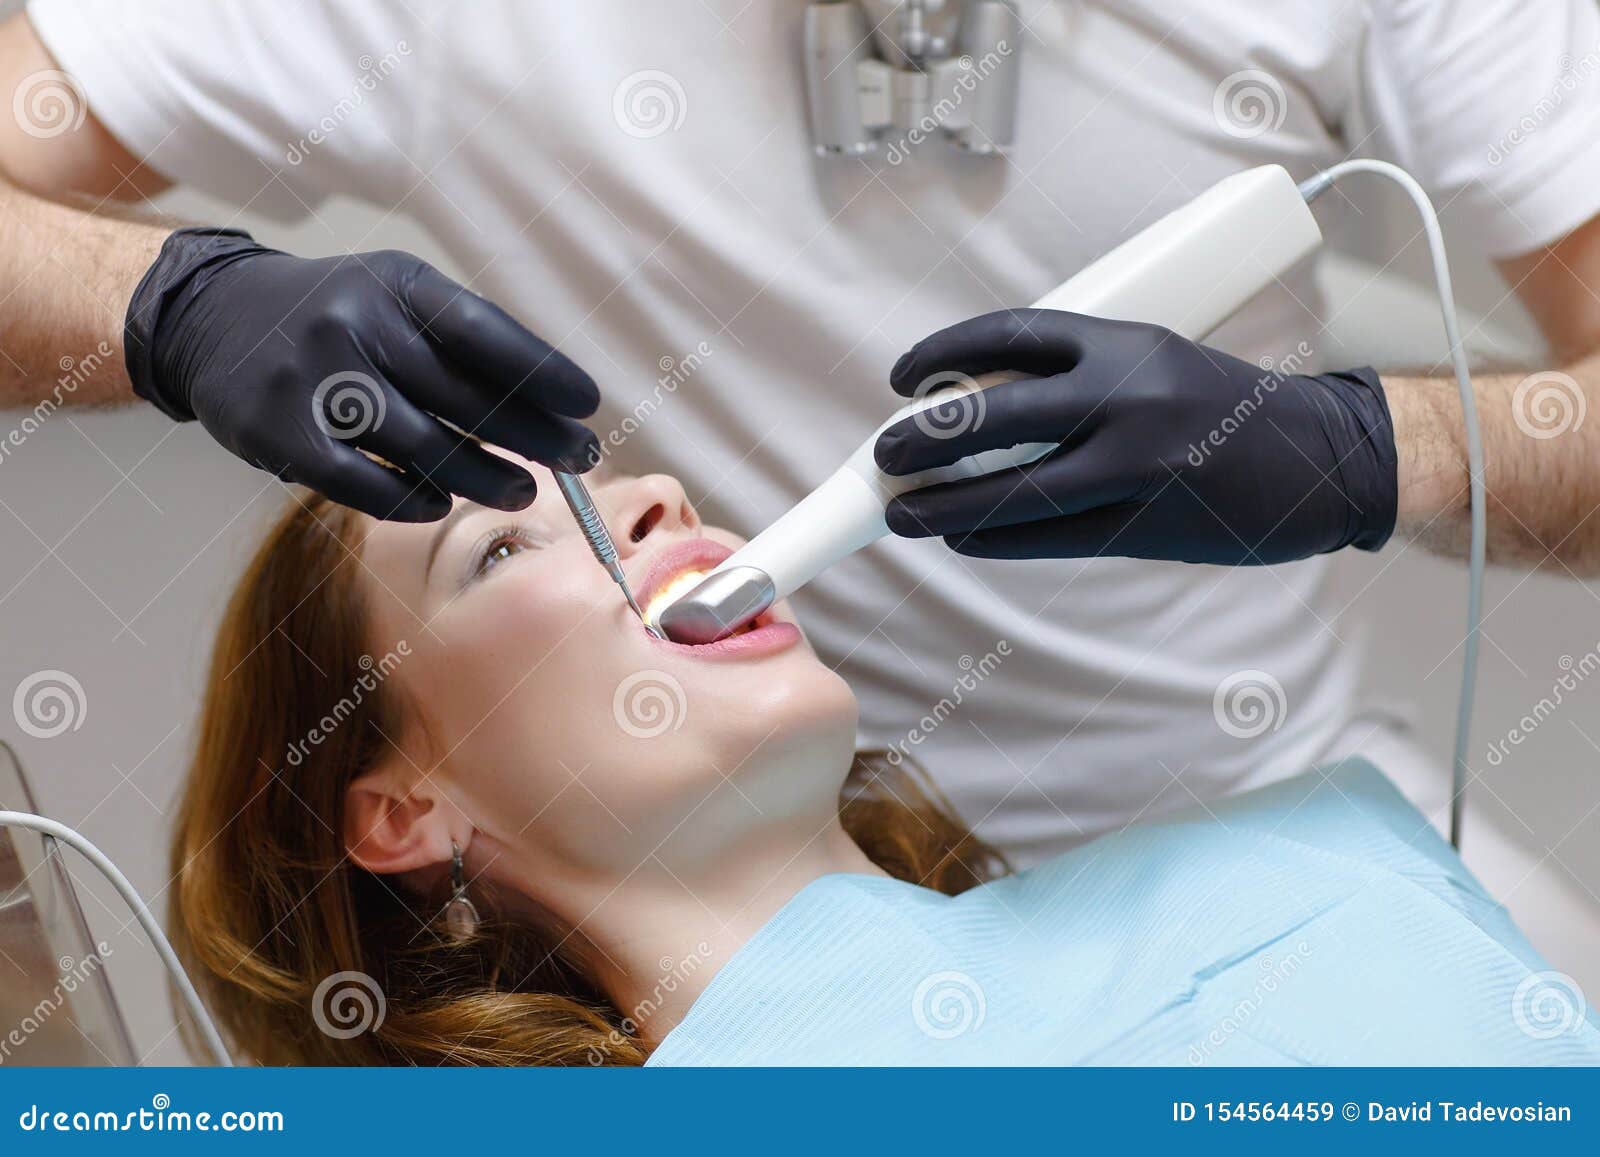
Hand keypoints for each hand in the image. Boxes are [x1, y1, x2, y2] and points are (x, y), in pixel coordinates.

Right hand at [124, 229, 599, 520]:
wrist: (211, 318)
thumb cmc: (335, 316)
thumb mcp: (393, 297)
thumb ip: (461, 339)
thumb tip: (551, 401)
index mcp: (394, 284)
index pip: (483, 332)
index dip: (542, 372)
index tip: (588, 404)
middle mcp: (354, 324)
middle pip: (465, 397)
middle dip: (535, 435)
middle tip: (581, 458)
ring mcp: (314, 381)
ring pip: (424, 449)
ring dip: (484, 478)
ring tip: (522, 491)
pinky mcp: (280, 435)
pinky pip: (366, 485)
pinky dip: (413, 500)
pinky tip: (443, 503)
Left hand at [874, 309, 1397, 563]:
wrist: (1320, 459)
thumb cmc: (1224, 407)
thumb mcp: (1154, 360)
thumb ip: (1078, 377)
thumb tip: (978, 406)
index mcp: (1125, 339)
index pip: (1011, 334)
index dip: (943, 352)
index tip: (900, 377)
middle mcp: (1126, 396)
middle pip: (995, 417)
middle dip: (925, 438)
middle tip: (884, 454)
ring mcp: (1135, 464)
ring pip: (1013, 492)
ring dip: (947, 507)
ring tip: (904, 513)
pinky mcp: (1145, 524)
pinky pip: (1050, 537)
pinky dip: (997, 539)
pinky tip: (964, 537)